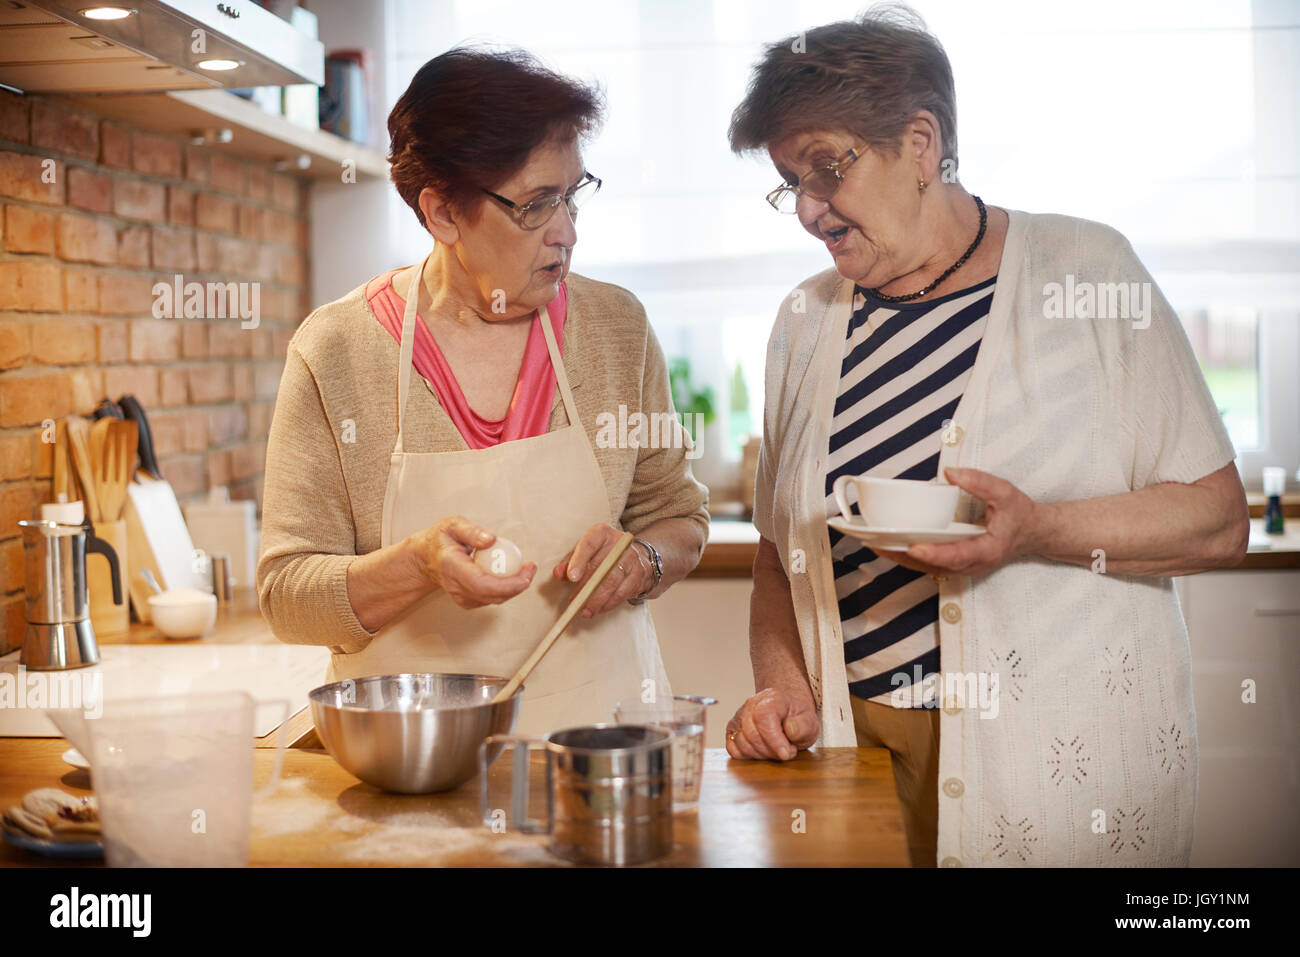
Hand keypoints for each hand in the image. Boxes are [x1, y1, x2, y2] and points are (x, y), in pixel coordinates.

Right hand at [406, 516, 535, 608]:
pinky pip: (491, 598)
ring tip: (526, 568)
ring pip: (494, 599)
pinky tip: (512, 573)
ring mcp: (460, 597)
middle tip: (531, 567)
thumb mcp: (453, 525)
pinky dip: (505, 588)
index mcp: (452, 567)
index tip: (526, 574)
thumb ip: (471, 531)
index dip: (507, 584)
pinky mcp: (467, 601)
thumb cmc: (441, 539)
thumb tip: (492, 540)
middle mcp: (455, 586)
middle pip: (492, 596)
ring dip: (515, 587)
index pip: (481, 584)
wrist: (426, 558)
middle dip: (518, 585)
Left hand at [552, 523, 651, 618]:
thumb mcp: (585, 553)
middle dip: (586, 587)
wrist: (633, 555)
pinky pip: (624, 592)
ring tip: (585, 611)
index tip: (571, 578)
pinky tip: (600, 609)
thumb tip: (558, 573)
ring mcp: (632, 558)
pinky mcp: (640, 573)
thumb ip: (570, 562)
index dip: (579, 561)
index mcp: (602, 533)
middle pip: (601, 566)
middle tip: (574, 602)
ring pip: (613, 581)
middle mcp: (620, 543)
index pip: (589, 544)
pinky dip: (610, 603)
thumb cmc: (602, 554)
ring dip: (597, 599)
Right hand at [724, 687, 819, 760]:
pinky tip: (761, 750)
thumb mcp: (810, 723)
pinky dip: (747, 755)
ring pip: (741, 743)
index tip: (786, 752)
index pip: (763, 717)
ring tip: (774, 749)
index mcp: (771, 699)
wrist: (786, 714)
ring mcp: (739, 716)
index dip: (774, 740)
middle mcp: (751, 705)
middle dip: (770, 751)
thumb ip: (803, 726)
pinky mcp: (732, 729)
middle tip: (785, 750)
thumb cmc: (796, 719)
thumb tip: (789, 730)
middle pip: (752, 734)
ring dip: (760, 754)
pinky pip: (732, 748)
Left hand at [876, 467, 1039, 577]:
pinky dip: (908, 557)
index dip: (935, 553)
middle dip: (905, 557)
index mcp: (988, 550)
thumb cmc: (1018, 514)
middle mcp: (973, 565)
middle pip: (935, 566)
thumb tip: (950, 473)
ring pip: (928, 569)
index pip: (959, 555)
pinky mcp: (956, 566)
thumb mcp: (1005, 492)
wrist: (1032, 533)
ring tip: (874, 544)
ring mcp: (964, 569)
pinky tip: (888, 545)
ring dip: (901, 559)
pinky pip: (928, 565)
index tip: (914, 547)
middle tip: (877, 543)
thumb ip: (980, 482)